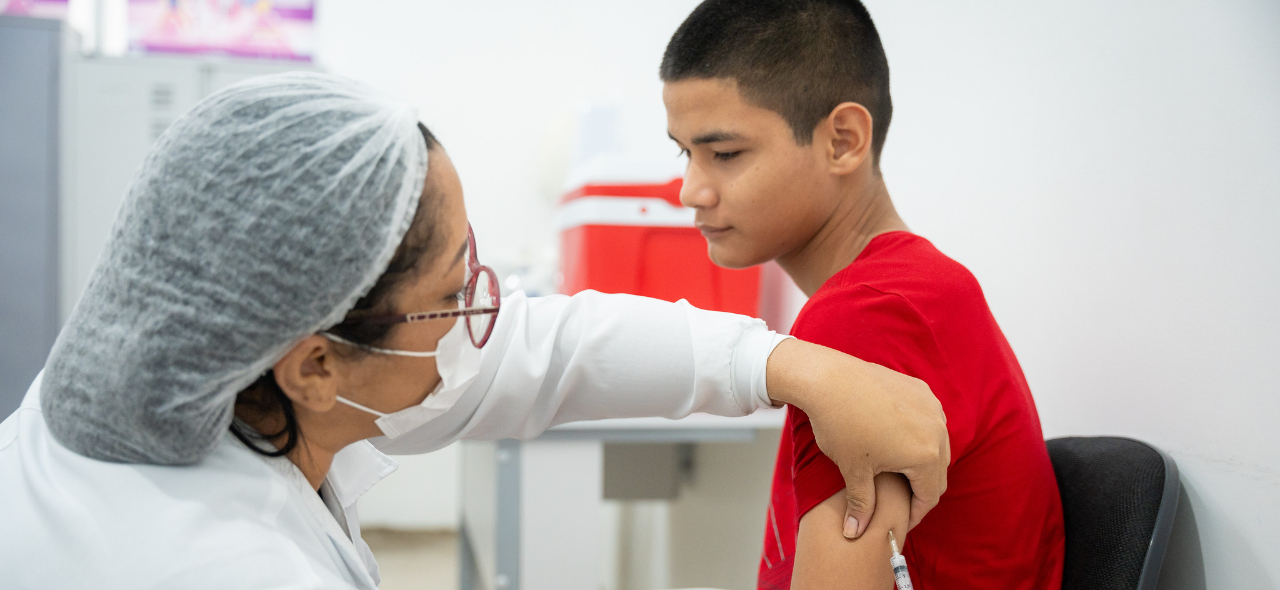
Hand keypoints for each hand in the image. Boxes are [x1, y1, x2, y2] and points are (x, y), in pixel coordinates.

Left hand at [765, 339, 948, 537]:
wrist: (828, 380)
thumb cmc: (840, 425)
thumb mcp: (853, 470)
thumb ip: (862, 505)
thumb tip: (855, 533)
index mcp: (925, 455)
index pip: (930, 495)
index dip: (916, 512)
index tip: (902, 519)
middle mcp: (936, 430)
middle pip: (938, 471)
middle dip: (921, 488)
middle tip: (900, 499)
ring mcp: (931, 407)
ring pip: (936, 444)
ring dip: (922, 460)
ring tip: (898, 470)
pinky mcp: (921, 390)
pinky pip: (929, 420)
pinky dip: (919, 434)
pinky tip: (896, 440)